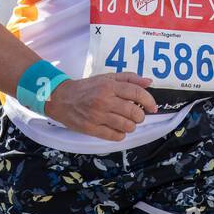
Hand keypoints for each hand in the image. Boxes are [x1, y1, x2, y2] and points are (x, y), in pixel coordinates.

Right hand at [43, 72, 158, 141]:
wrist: (60, 98)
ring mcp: (97, 116)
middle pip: (134, 112)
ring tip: (126, 122)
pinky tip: (117, 129)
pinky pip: (115, 136)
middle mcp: (104, 100)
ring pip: (127, 126)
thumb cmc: (87, 87)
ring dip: (131, 126)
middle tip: (137, 115)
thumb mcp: (106, 78)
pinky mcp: (91, 129)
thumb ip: (128, 78)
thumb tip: (148, 82)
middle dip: (140, 116)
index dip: (149, 101)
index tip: (153, 107)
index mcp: (109, 86)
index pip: (136, 93)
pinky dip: (121, 134)